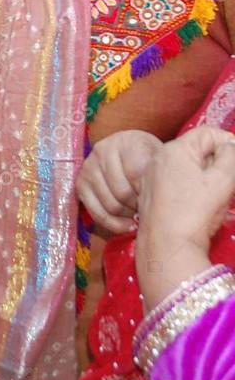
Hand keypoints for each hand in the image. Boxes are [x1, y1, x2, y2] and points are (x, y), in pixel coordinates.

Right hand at [78, 130, 160, 234]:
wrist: (134, 161)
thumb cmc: (153, 165)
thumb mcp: (164, 161)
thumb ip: (167, 170)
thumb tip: (173, 190)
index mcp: (128, 141)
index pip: (137, 177)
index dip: (150, 194)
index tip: (159, 199)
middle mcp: (103, 149)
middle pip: (122, 193)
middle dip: (138, 207)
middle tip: (150, 210)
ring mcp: (89, 167)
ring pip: (110, 205)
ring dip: (127, 216)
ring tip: (139, 216)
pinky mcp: (80, 184)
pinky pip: (96, 213)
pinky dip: (113, 224)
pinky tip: (127, 224)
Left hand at [136, 126, 234, 308]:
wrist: (167, 247)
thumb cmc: (195, 211)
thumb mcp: (222, 180)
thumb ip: (231, 157)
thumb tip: (230, 147)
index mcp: (173, 149)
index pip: (208, 133)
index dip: (229, 143)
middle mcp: (158, 159)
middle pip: (198, 150)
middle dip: (220, 163)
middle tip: (230, 183)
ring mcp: (152, 177)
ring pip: (189, 168)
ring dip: (209, 177)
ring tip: (220, 196)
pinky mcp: (152, 195)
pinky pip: (178, 182)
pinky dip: (195, 189)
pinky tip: (203, 206)